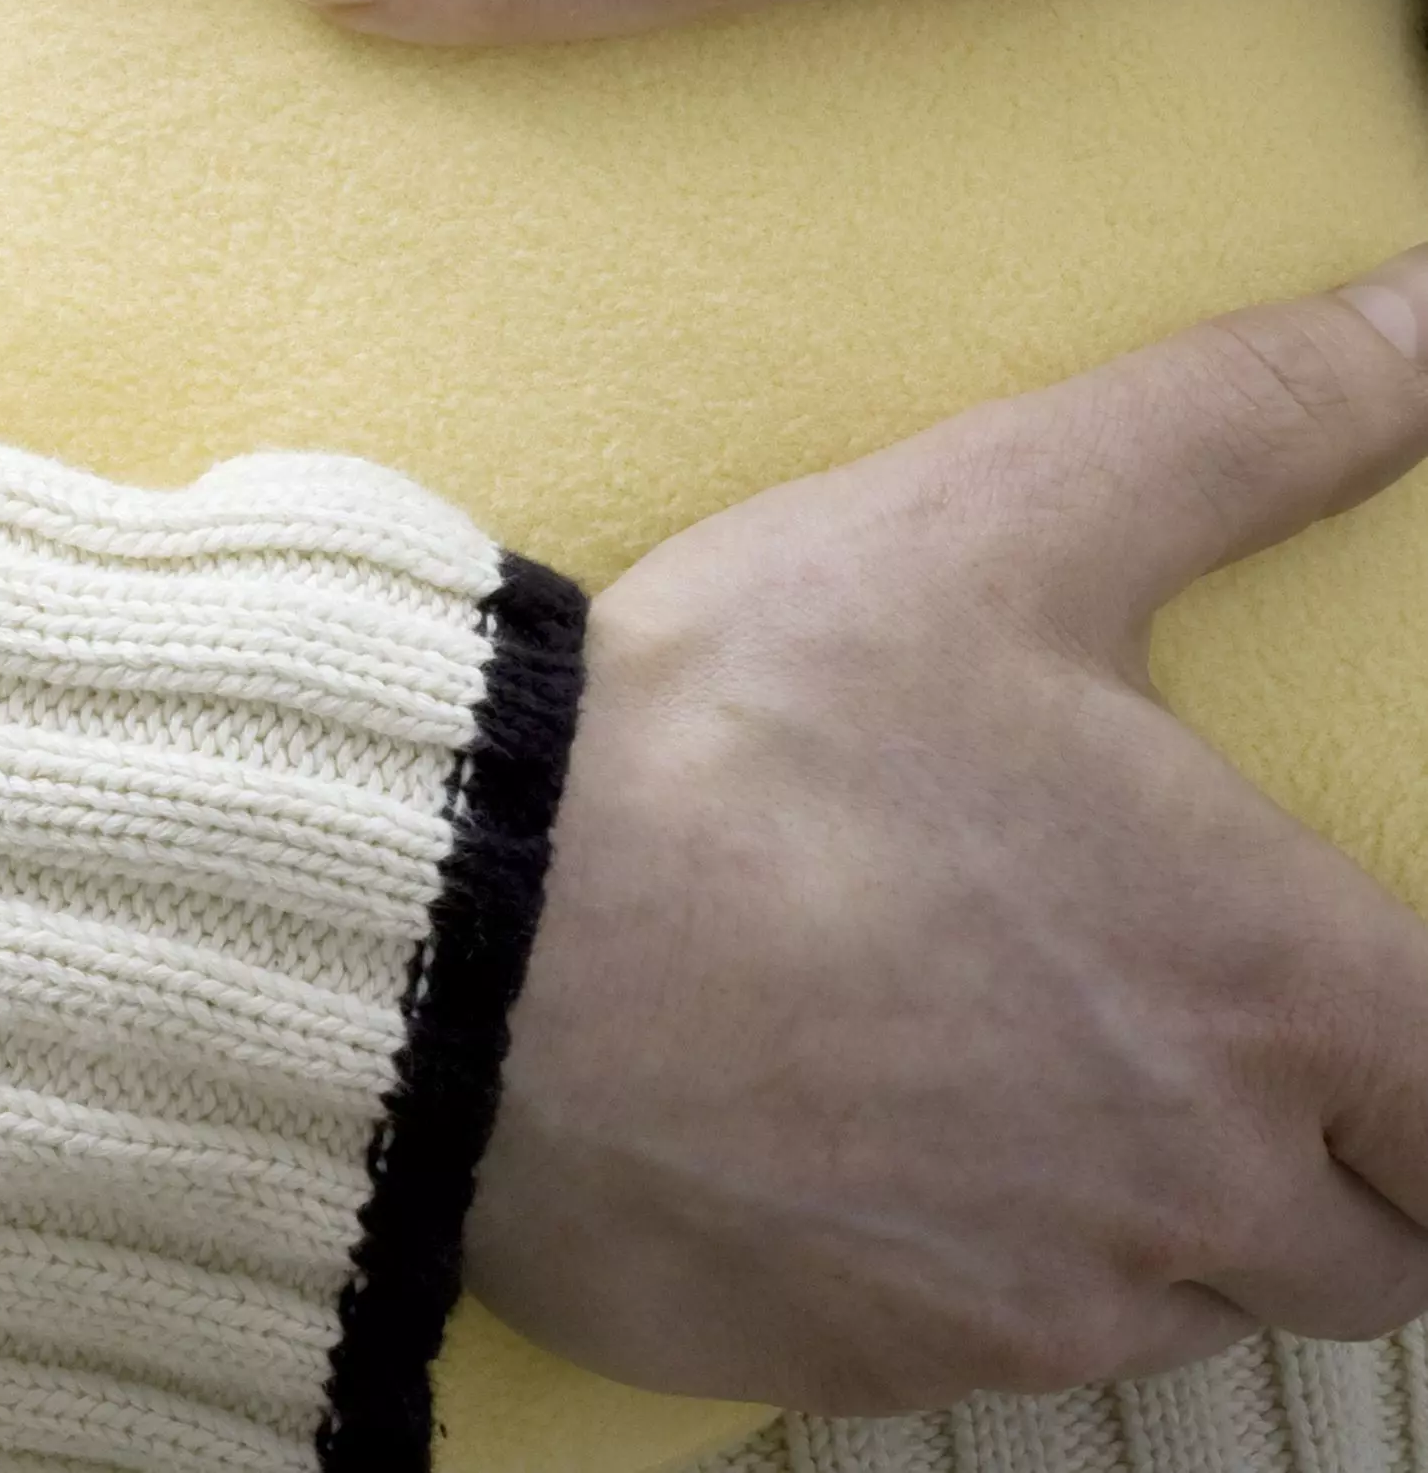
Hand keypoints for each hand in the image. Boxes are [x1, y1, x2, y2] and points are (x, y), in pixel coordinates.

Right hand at [463, 247, 1427, 1407]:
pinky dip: (945, 1272)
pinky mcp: (869, 1366)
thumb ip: (1256, 419)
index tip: (1335, 1019)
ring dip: (1126, 1218)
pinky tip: (838, 1136)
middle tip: (1151, 1034)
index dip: (1419, 1075)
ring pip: (1175, 1309)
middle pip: (1363, 1252)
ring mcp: (1032, 1301)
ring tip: (979, 1074)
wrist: (454, 923)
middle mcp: (1194, 1183)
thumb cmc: (741, 731)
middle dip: (1300, 1164)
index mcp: (1275, 994)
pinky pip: (980, 1357)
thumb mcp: (1003, 520)